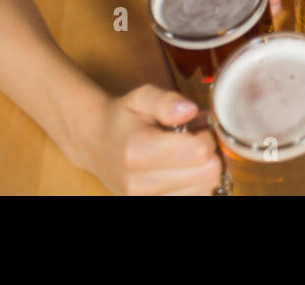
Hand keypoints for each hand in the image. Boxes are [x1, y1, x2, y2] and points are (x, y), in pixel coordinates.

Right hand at [77, 85, 220, 194]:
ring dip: (203, 172)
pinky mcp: (148, 207)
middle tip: (195, 141)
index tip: (197, 128)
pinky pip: (194, 200)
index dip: (207, 136)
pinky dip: (196, 186)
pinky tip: (184, 171)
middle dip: (209, 154)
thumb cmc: (122, 118)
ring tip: (186, 156)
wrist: (95, 142)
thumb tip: (190, 110)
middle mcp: (138, 183)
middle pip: (207, 175)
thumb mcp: (142, 97)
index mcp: (138, 150)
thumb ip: (167, 101)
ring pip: (204, 191)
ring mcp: (143, 200)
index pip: (199, 152)